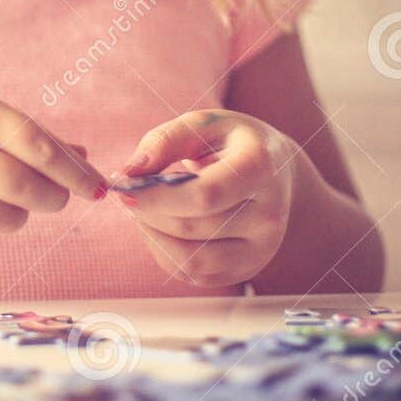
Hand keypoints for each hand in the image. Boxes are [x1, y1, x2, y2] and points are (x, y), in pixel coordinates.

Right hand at [0, 86, 108, 247]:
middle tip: (55, 197)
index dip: (74, 173)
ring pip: (8, 221)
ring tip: (3, 198)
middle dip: (53, 198)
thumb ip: (28, 135)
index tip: (96, 188)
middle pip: (28, 189)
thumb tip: (86, 161)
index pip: (39, 148)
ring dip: (19, 215)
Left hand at [114, 109, 295, 285]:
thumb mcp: (203, 124)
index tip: (124, 186)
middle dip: (148, 212)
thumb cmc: (232, 143)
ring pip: (191, 260)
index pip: (205, 195)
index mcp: (260, 168)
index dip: (157, 196)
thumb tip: (127, 174)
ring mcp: (261, 249)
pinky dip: (165, 253)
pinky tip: (162, 227)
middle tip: (129, 194)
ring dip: (153, 237)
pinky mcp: (247, 271)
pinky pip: (193, 275)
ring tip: (145, 211)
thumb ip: (164, 142)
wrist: (275, 170)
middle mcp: (269, 215)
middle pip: (192, 228)